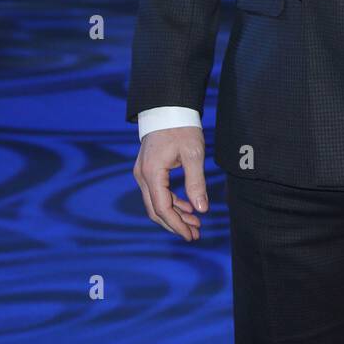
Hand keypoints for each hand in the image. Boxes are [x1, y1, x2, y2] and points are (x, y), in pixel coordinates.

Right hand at [133, 126, 208, 240]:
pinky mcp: (148, 170)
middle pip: (155, 210)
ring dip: (174, 215)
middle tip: (195, 234)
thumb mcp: (193, 154)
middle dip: (175, 224)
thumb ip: (196, 183)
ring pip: (155, 203)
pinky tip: (187, 208)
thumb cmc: (182, 127)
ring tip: (195, 223)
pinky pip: (156, 193)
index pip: (162, 207)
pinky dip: (171, 203)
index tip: (191, 235)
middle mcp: (142, 175)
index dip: (176, 225)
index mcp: (152, 172)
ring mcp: (142, 173)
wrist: (168, 108)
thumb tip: (202, 209)